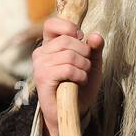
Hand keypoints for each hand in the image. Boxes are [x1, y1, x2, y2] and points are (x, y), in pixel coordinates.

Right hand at [33, 17, 103, 135]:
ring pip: (70, 55)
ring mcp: (40, 65)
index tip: (81, 39)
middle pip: (68, 39)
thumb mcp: (92, 63)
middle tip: (86, 67)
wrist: (74, 111)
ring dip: (84, 67)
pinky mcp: (43, 78)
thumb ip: (95, 48)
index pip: (52, 24)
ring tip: (82, 77)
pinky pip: (68, 69)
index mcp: (49, 45)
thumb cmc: (80, 85)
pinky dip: (80, 76)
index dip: (69, 28)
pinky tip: (78, 82)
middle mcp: (41, 53)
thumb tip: (96, 35)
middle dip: (85, 53)